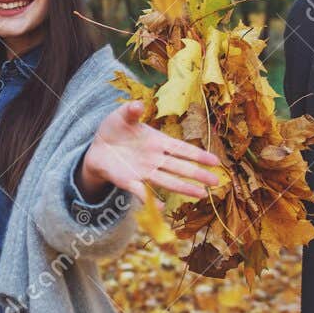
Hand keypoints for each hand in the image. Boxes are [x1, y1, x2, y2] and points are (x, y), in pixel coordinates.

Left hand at [80, 100, 221, 201]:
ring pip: (167, 181)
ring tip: (201, 195)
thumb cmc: (115, 128)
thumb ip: (132, 111)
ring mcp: (144, 171)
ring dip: (183, 188)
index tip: (216, 161)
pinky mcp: (129, 181)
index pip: (182, 149)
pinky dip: (150, 199)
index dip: (199, 154)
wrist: (97, 146)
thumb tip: (138, 105)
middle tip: (216, 182)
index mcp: (158, 141)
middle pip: (180, 167)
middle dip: (198, 174)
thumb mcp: (122, 115)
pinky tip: (163, 207)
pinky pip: (141, 192)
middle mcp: (155, 158)